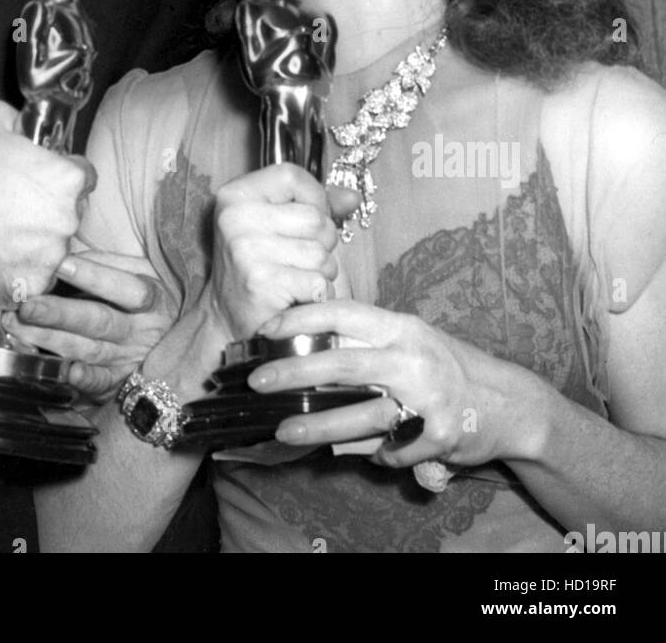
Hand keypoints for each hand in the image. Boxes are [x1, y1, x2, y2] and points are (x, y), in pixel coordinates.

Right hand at [0, 99, 94, 308]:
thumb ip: (25, 123)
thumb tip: (31, 129)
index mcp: (67, 180)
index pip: (84, 179)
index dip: (62, 177)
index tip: (43, 182)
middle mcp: (66, 222)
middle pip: (69, 217)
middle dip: (48, 212)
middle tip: (13, 208)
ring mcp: (47, 260)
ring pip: (51, 251)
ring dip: (34, 245)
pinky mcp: (26, 288)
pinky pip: (31, 281)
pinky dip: (15, 272)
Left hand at [0, 251, 175, 401]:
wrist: (175, 342)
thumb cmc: (147, 299)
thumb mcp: (141, 273)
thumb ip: (107, 263)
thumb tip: (67, 255)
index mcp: (150, 298)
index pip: (124, 287)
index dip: (93, 276)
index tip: (60, 264)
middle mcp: (141, 330)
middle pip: (100, 321)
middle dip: (60, 314)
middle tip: (26, 305)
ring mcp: (130, 360)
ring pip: (89, 350)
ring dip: (51, 341)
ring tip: (17, 329)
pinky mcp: (120, 384)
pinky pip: (102, 384)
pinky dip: (85, 380)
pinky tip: (66, 372)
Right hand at [207, 163, 346, 342]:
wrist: (227, 319)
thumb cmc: (258, 268)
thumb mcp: (276, 224)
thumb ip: (315, 206)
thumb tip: (353, 197)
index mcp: (235, 195)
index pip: (291, 175)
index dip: (314, 196)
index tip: (309, 218)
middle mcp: (235, 217)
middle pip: (314, 218)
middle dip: (322, 242)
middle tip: (299, 258)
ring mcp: (245, 249)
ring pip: (320, 253)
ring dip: (321, 271)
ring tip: (297, 278)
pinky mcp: (260, 282)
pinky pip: (317, 282)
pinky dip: (317, 294)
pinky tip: (297, 297)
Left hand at [249, 299, 538, 467]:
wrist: (512, 402)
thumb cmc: (448, 367)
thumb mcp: (410, 342)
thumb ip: (367, 345)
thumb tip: (310, 351)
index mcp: (401, 327)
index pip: (343, 313)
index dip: (301, 318)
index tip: (267, 330)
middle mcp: (413, 357)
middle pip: (344, 364)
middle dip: (295, 372)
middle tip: (258, 382)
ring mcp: (429, 397)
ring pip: (362, 415)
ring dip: (319, 426)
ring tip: (285, 432)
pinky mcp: (442, 435)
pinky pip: (394, 451)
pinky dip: (376, 456)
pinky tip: (362, 456)